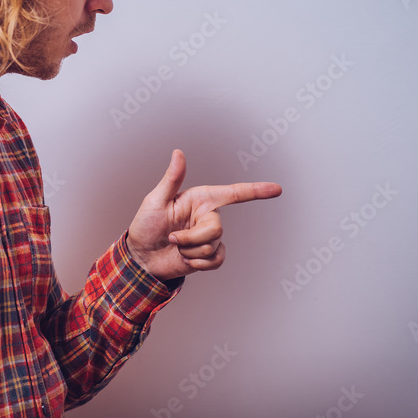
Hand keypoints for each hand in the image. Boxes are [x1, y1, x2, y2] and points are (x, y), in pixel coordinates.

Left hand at [126, 149, 281, 281]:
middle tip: (172, 238)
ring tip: (175, 247)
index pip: (233, 193)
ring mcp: (208, 236)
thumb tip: (178, 153)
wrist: (141, 257)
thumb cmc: (145, 225)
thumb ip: (172, 178)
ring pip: (212, 246)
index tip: (277, 189)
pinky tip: (186, 259)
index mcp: (200, 199)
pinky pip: (216, 260)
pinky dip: (199, 264)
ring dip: (189, 251)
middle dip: (191, 238)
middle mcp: (207, 216)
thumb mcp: (155, 200)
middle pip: (217, 229)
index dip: (256, 191)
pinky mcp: (208, 255)